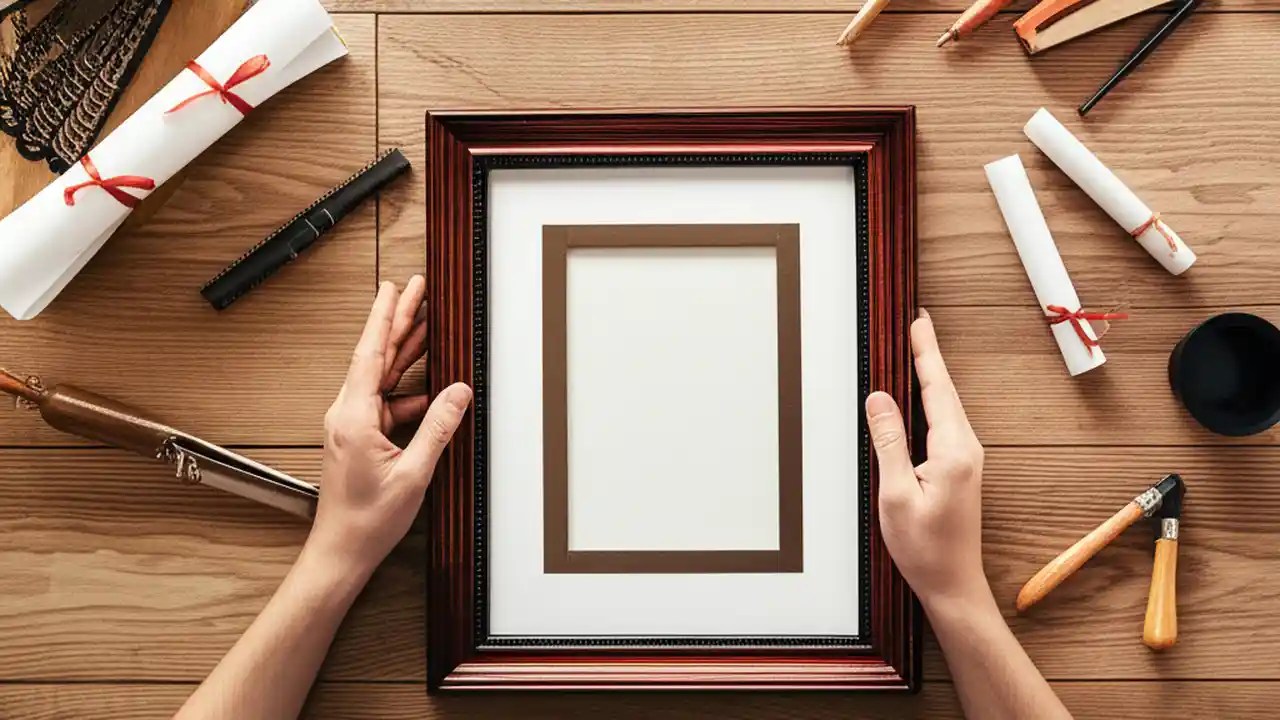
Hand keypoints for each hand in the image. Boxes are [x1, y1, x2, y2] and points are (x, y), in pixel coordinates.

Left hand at [308, 277, 472, 576]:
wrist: (341, 550)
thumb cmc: (368, 519)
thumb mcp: (414, 472)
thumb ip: (438, 428)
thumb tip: (458, 393)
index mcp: (353, 417)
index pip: (371, 354)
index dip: (385, 317)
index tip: (395, 288)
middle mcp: (346, 415)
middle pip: (377, 357)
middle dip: (399, 321)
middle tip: (418, 290)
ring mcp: (350, 425)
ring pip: (382, 378)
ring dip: (406, 353)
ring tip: (429, 326)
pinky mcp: (358, 437)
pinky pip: (386, 403)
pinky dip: (408, 391)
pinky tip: (432, 388)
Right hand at [865, 310, 986, 608]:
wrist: (952, 583)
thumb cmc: (924, 548)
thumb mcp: (895, 493)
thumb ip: (889, 442)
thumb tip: (879, 399)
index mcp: (953, 451)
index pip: (936, 389)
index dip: (925, 353)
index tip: (918, 323)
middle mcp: (967, 449)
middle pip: (945, 391)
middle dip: (929, 355)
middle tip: (917, 324)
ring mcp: (967, 459)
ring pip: (946, 406)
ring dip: (931, 376)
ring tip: (917, 350)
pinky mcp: (960, 468)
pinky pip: (945, 422)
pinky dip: (932, 400)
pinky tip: (921, 395)